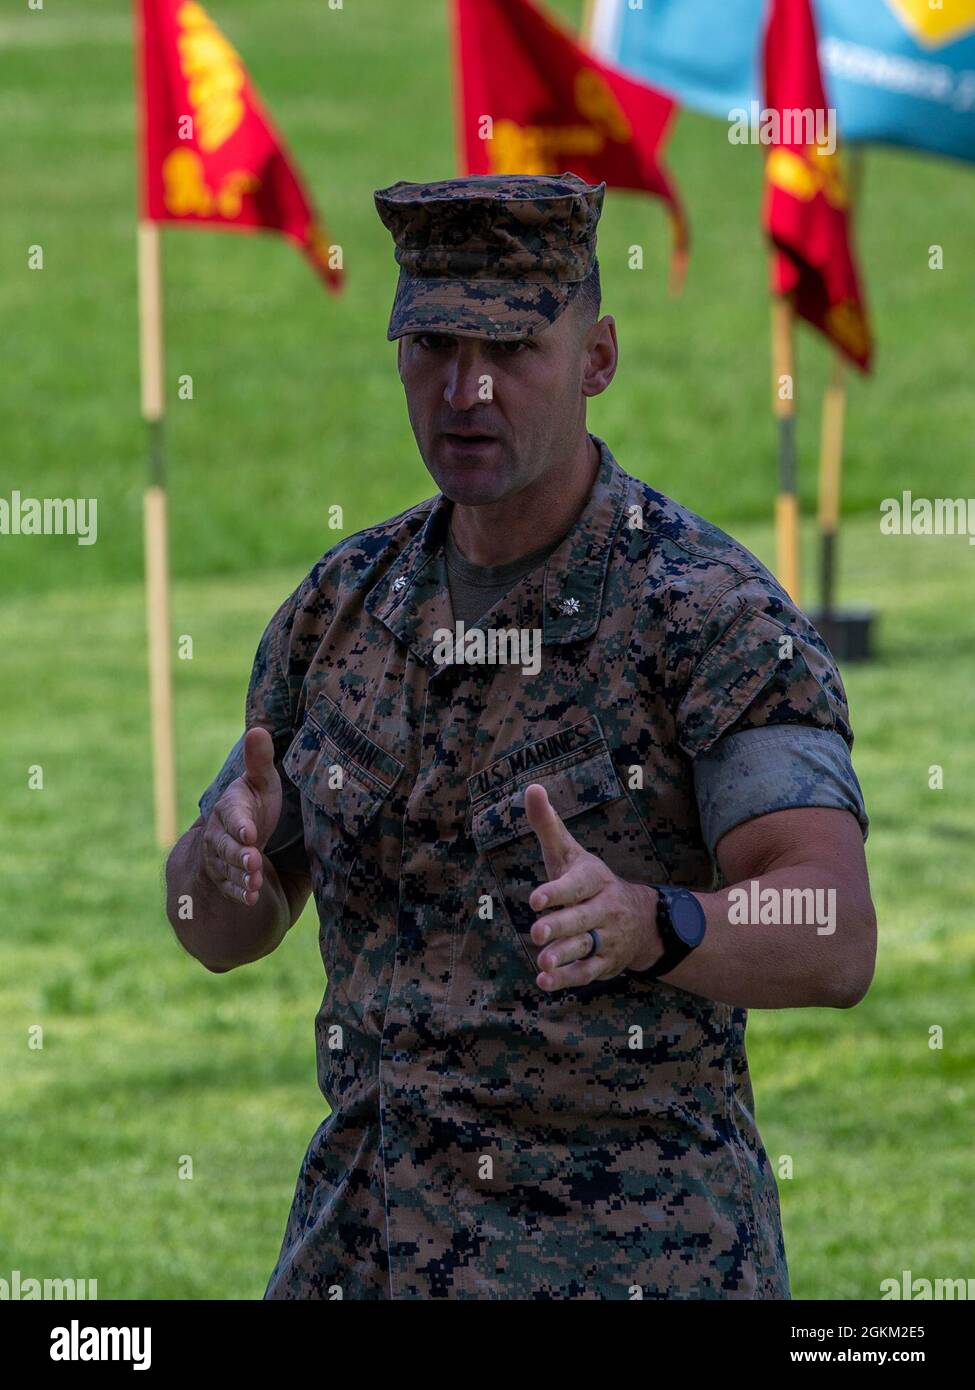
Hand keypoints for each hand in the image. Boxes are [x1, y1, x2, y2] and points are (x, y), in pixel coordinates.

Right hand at [201, 727, 282, 906]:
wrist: (239, 831)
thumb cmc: (255, 802)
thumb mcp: (261, 782)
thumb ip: (259, 761)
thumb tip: (258, 730)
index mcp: (230, 806)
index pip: (232, 815)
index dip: (240, 824)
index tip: (251, 833)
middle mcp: (220, 832)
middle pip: (226, 845)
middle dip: (239, 854)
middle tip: (254, 862)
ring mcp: (219, 856)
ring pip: (226, 866)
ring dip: (240, 876)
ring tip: (254, 884)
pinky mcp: (224, 875)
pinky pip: (228, 885)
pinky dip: (239, 892)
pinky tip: (251, 898)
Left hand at [523, 782, 660, 991]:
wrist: (641, 918)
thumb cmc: (589, 881)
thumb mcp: (570, 853)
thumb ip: (548, 826)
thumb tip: (531, 788)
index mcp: (594, 879)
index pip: (577, 885)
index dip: (557, 891)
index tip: (535, 898)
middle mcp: (603, 908)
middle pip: (582, 918)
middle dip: (560, 926)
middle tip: (536, 932)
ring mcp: (606, 937)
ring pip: (585, 947)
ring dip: (564, 956)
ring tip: (542, 962)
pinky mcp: (604, 963)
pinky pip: (587, 972)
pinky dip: (567, 979)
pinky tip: (545, 981)